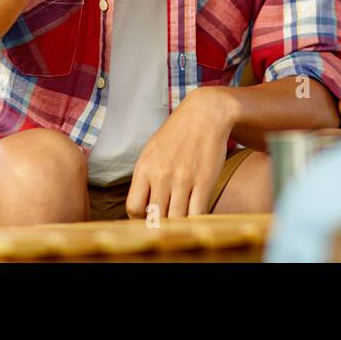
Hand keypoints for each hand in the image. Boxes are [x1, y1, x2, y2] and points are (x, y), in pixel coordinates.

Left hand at [125, 87, 234, 219]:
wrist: (206, 114)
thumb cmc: (178, 134)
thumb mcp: (152, 151)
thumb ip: (144, 177)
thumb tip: (139, 207)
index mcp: (145, 168)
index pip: (133, 208)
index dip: (141, 219)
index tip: (150, 218)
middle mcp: (161, 175)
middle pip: (155, 217)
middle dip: (160, 225)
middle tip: (167, 224)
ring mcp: (184, 179)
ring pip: (176, 219)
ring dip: (178, 225)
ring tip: (181, 221)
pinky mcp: (205, 181)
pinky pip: (197, 213)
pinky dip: (195, 220)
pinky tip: (196, 216)